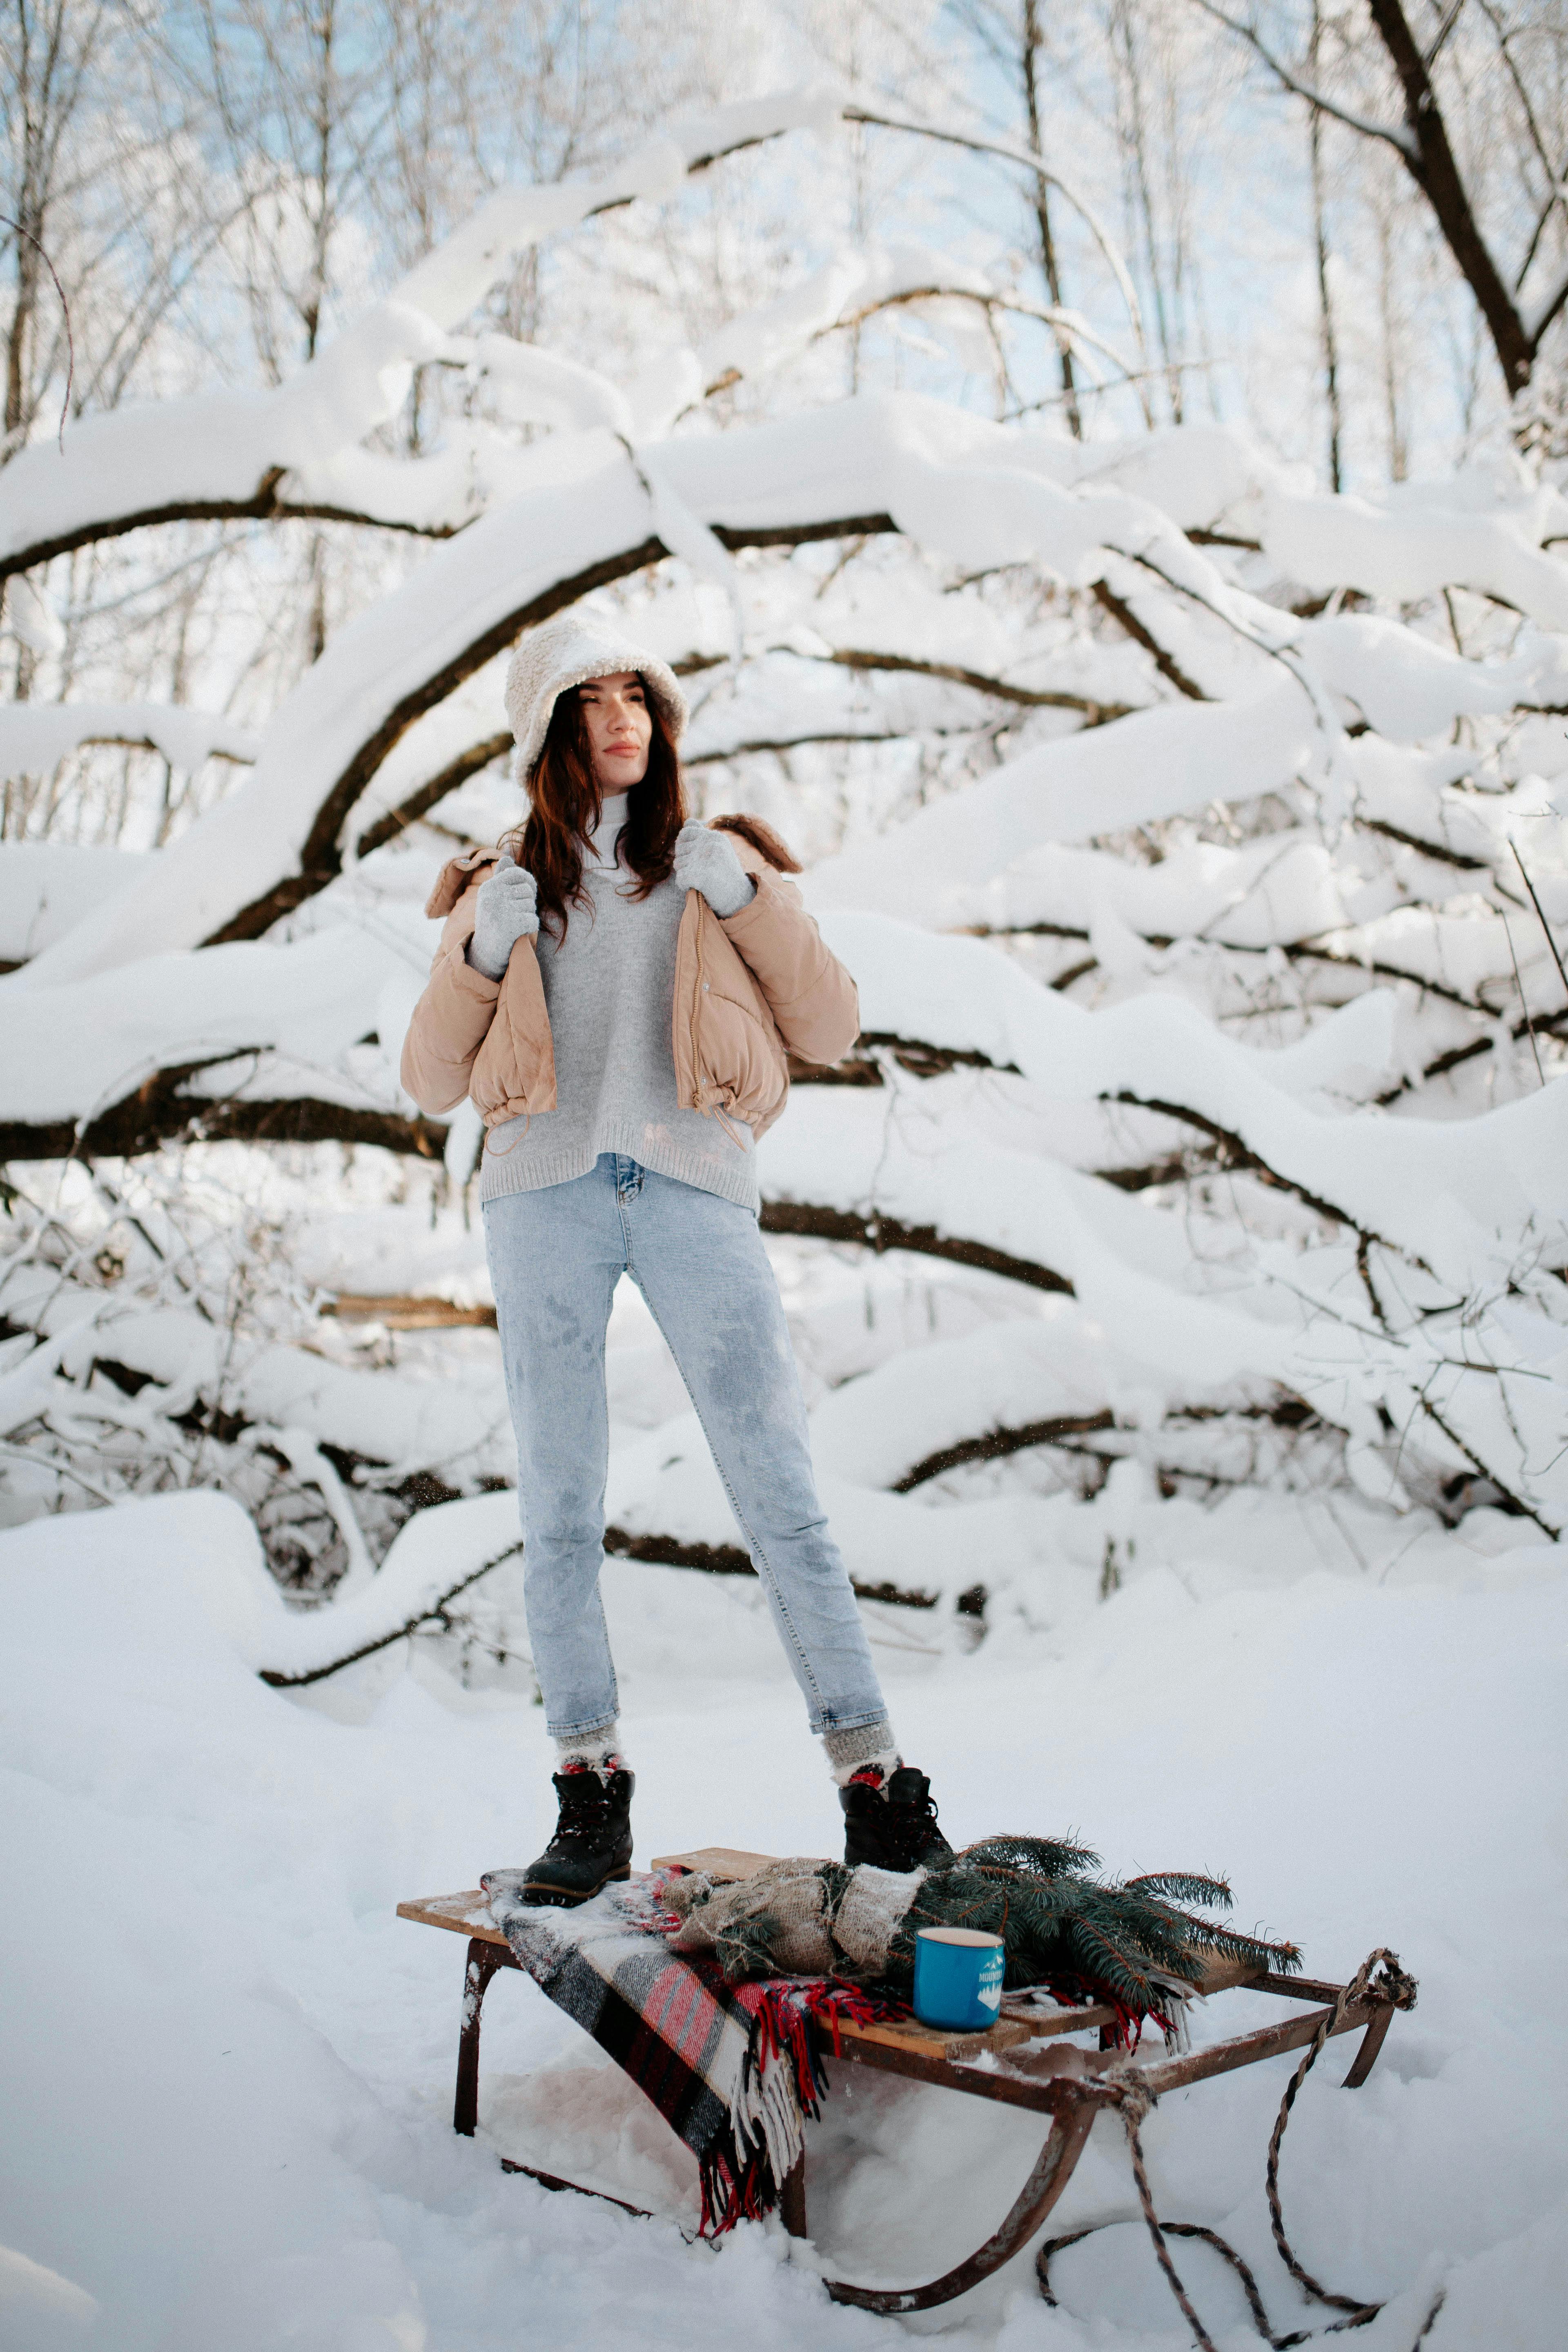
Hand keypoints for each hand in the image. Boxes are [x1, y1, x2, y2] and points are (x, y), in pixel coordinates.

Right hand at [468, 854, 537, 978]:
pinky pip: (533, 920)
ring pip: (531, 905)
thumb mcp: (492, 898)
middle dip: (527, 902)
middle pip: (527, 890)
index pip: (516, 873)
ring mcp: (501, 910)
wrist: (484, 953)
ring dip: (528, 915)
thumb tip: (508, 858)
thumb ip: (502, 879)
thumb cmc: (492, 922)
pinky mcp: (510, 925)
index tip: (526, 892)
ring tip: (515, 923)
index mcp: (489, 887)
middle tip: (517, 914)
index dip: (527, 881)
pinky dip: (531, 927)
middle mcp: (493, 896)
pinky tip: (520, 932)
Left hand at [673, 820, 754, 917]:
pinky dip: (684, 886)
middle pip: (679, 849)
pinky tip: (695, 887)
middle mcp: (711, 844)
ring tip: (699, 879)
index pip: (685, 832)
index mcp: (715, 836)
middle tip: (697, 871)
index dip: (682, 845)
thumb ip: (702, 834)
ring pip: (678, 864)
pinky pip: (680, 878)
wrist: (738, 897)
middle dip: (684, 861)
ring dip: (684, 874)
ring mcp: (706, 859)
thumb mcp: (718, 848)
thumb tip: (687, 821)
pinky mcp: (702, 875)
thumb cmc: (726, 873)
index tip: (691, 856)